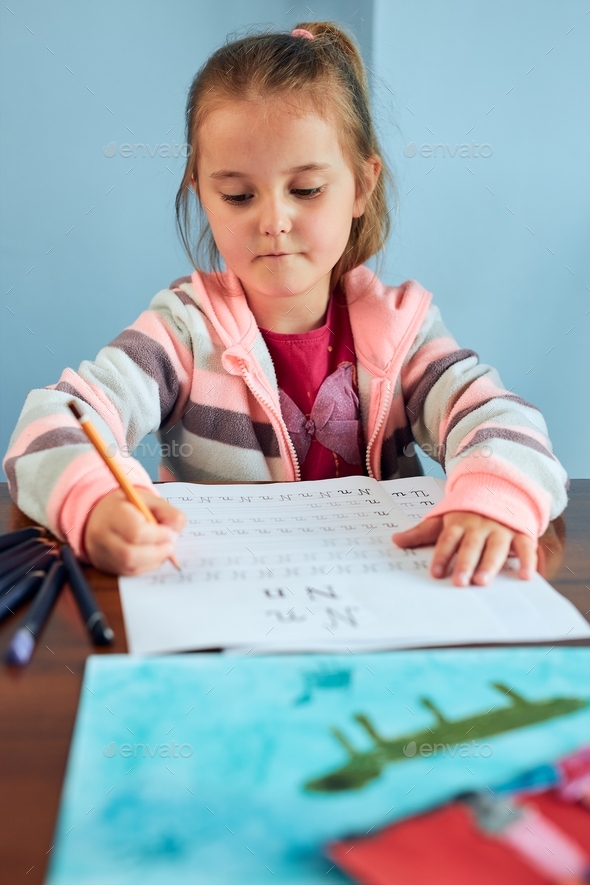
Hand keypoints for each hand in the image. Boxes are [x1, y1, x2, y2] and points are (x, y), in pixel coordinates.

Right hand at [84, 487, 185, 575]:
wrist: (100, 516)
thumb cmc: (127, 506)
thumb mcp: (148, 500)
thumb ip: (166, 512)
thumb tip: (175, 531)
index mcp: (113, 513)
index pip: (136, 531)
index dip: (158, 535)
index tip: (171, 533)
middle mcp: (102, 535)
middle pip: (130, 554)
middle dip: (157, 552)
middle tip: (170, 545)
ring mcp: (102, 553)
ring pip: (130, 566)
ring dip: (154, 560)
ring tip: (164, 550)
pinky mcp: (106, 565)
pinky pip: (130, 572)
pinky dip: (147, 566)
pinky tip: (154, 556)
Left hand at [391, 512, 536, 586]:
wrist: (498, 489)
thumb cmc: (467, 511)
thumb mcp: (443, 518)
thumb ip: (421, 532)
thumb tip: (395, 541)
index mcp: (460, 522)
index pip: (448, 539)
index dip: (442, 555)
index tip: (436, 572)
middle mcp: (480, 526)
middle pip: (472, 545)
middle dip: (465, 563)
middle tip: (459, 582)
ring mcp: (502, 529)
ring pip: (496, 548)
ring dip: (490, 565)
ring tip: (482, 582)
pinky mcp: (521, 533)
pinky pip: (526, 547)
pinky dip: (528, 561)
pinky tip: (526, 576)